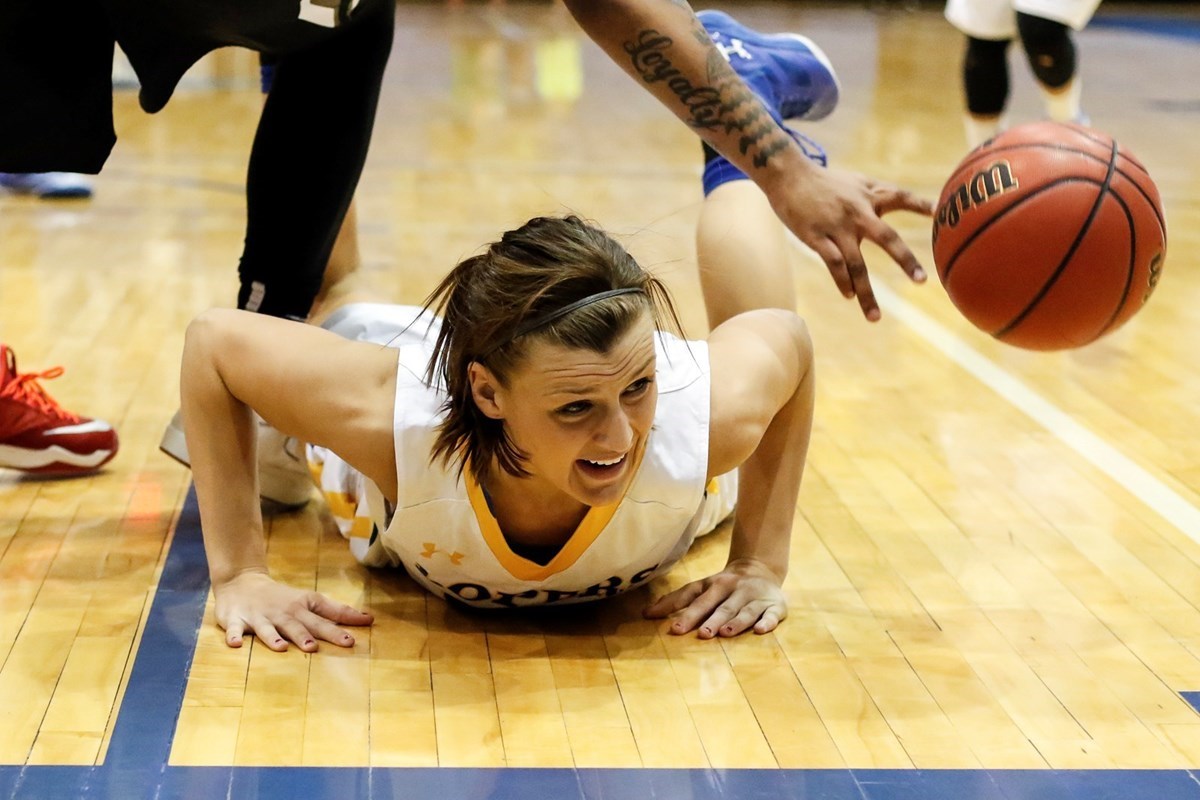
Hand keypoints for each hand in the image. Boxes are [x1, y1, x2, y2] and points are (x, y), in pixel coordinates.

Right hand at [213, 570, 373, 651]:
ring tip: (282, 647)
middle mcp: (282, 612)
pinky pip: (233, 630)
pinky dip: (234, 636)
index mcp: (302, 607)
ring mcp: (258, 617)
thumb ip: (337, 612)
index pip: (324, 616)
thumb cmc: (282, 598)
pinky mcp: (235, 620)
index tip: (355, 637)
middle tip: (316, 647)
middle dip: (307, 635)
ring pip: (267, 629)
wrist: (242, 582)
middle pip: (298, 625)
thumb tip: (369, 619)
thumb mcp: (310, 601)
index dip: (340, 625)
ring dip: (274, 638)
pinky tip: (236, 645)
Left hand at [643, 559, 786, 637]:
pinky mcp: (775, 605)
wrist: (761, 569)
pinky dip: (767, 622)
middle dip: (711, 620)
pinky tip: (761, 630)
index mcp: (714, 585)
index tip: (674, 630)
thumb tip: (645, 613)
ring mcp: (755, 597)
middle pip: (721, 606)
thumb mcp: (700, 587)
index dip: (685, 613)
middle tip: (701, 634)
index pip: (697, 599)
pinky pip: (772, 614)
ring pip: (744, 610)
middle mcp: (734, 589)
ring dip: (736, 622)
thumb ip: (675, 599)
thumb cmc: (723, 586)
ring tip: (725, 633)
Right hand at [765, 165, 934, 320]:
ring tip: (875, 318)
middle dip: (905, 261)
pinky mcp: (816, 237)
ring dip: (866, 292)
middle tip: (922, 282)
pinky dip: (842, 281)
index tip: (939, 214)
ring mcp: (837, 227)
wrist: (788, 175)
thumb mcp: (856, 181)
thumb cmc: (823, 181)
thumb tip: (898, 202)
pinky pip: (833, 264)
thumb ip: (878, 193)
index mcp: (869, 197)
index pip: (900, 197)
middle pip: (886, 239)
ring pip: (856, 264)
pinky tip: (849, 296)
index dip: (921, 205)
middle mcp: (857, 213)